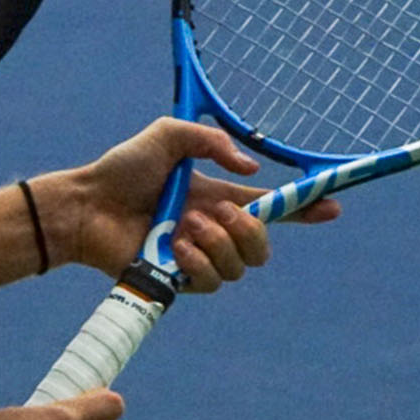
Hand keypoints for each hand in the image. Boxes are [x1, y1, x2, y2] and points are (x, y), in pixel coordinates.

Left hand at [44, 117, 339, 291]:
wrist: (87, 203)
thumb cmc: (122, 170)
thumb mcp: (168, 136)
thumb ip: (210, 142)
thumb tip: (251, 171)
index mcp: (215, 198)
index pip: (269, 208)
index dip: (303, 209)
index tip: (332, 207)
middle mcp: (210, 231)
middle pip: (262, 247)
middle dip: (253, 231)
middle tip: (221, 212)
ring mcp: (195, 259)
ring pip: (240, 267)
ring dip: (218, 243)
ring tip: (186, 226)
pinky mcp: (177, 281)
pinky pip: (212, 283)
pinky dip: (199, 262)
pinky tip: (177, 247)